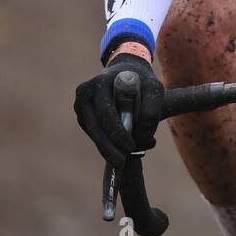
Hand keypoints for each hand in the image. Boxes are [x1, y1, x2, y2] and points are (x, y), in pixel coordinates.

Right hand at [74, 51, 164, 169]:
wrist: (126, 72)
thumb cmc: (142, 82)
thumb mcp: (154, 89)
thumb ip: (151, 110)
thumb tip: (141, 137)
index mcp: (100, 82)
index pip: (106, 113)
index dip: (117, 133)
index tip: (131, 147)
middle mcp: (85, 92)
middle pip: (96, 127)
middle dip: (110, 147)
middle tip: (122, 163)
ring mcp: (81, 104)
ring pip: (93, 132)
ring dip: (107, 149)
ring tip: (121, 162)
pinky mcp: (82, 115)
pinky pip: (93, 133)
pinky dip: (105, 143)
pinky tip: (117, 150)